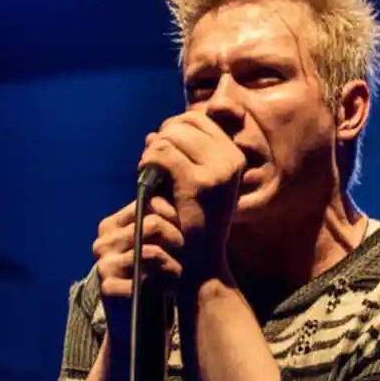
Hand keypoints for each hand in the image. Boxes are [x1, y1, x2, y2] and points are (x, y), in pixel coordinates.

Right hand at [92, 195, 183, 346]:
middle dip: (178, 236)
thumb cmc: (153, 281)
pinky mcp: (108, 288)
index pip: (145, 203)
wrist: (138, 327)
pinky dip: (165, 280)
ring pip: (152, 249)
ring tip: (180, 271)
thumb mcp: (155, 246)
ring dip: (174, 261)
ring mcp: (103, 265)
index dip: (173, 212)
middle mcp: (102, 242)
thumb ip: (159, 222)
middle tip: (189, 252)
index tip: (190, 226)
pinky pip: (146, 274)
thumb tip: (180, 192)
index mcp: (110, 226)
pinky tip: (171, 287)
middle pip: (152, 222)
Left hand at [138, 112, 244, 283]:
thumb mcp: (195, 184)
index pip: (199, 118)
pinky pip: (164, 154)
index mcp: (234, 156)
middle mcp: (231, 160)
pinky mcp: (198, 184)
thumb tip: (153, 134)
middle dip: (163, 135)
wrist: (200, 262)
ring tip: (147, 169)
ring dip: (153, 150)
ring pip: (173, 136)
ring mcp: (217, 172)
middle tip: (151, 158)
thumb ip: (181, 156)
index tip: (162, 146)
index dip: (174, 126)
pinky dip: (149, 160)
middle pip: (186, 122)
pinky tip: (145, 175)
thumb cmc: (192, 223)